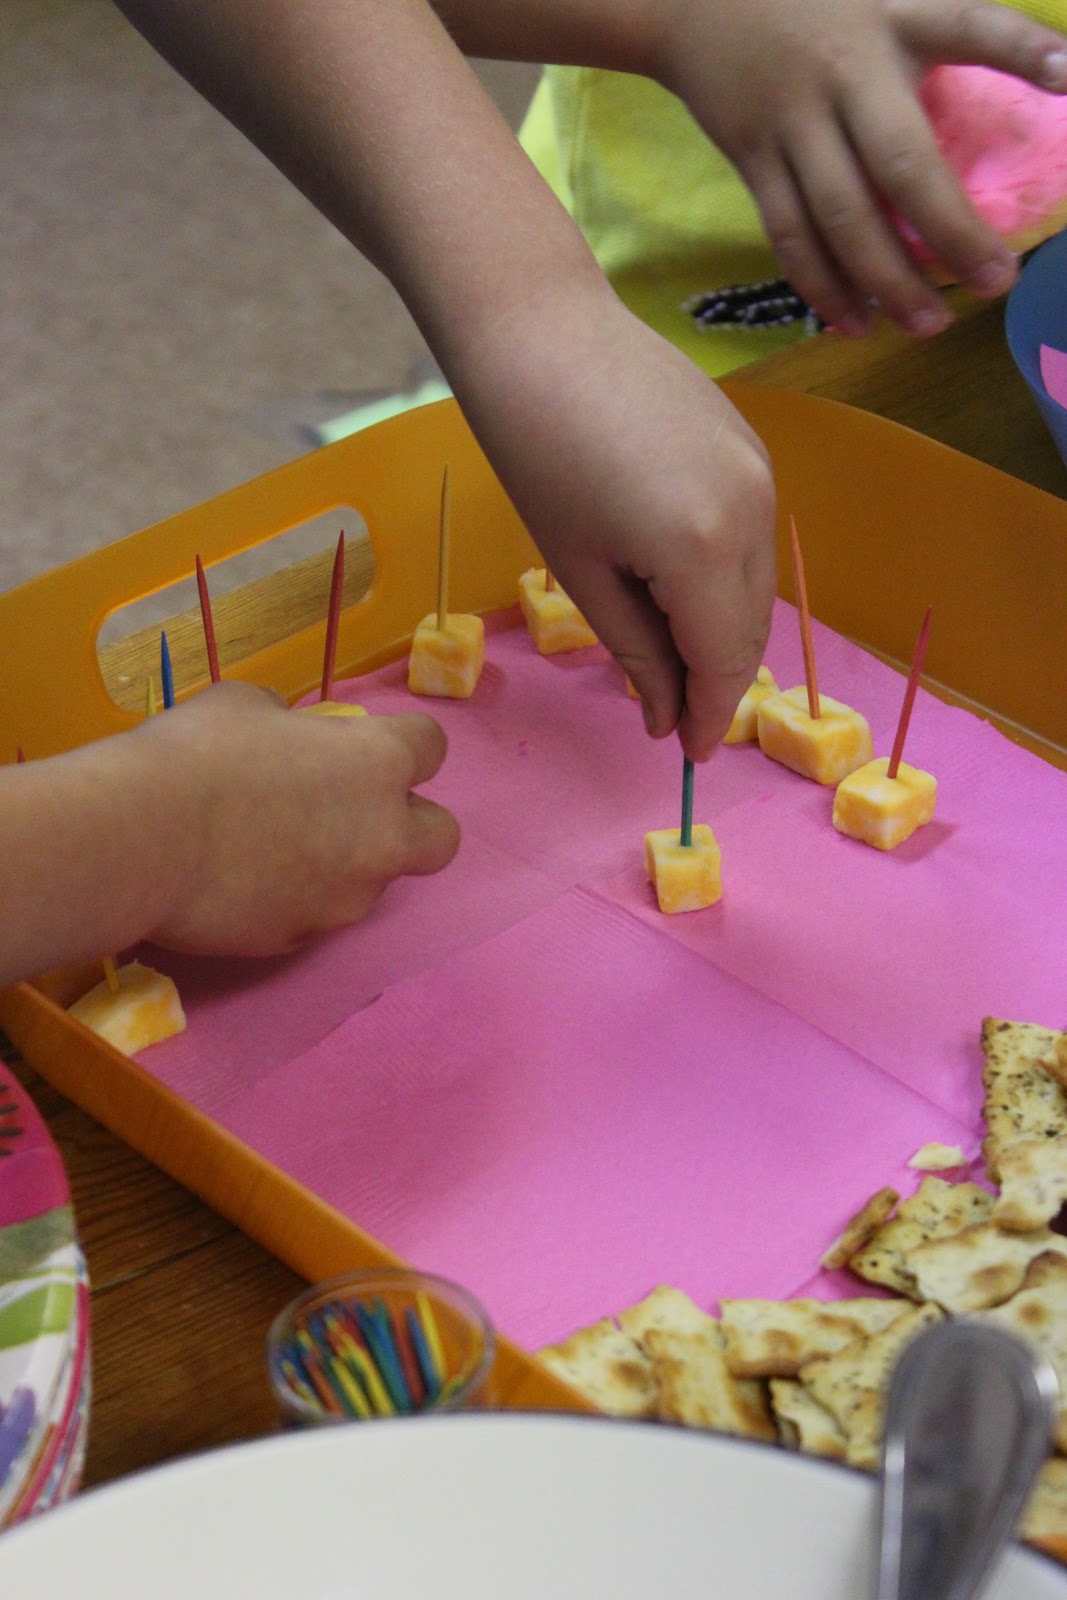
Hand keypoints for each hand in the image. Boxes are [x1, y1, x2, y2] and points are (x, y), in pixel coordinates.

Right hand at [137, 682, 458, 954]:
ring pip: (374, 883)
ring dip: (345, 865)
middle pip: (440, 837)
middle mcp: (381, 835)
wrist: (139, 838)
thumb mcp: (242, 705)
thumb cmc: (194, 752)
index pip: (432, 746)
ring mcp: (347, 897)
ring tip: (275, 850)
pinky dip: (295, 900)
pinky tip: (244, 884)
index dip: (403, 744)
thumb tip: (286, 730)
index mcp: (377, 763)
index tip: (367, 746)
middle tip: (356, 813)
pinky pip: (316, 915)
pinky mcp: (303, 939)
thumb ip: (287, 721)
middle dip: (410, 824)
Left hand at [454, 285, 776, 759]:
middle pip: (750, 630)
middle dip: (718, 682)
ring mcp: (762, 475)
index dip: (709, 716)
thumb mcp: (581, 571)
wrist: (544, 333)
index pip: (723, 663)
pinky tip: (683, 592)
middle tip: (676, 716)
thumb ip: (636, 651)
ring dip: (723, 633)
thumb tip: (665, 716)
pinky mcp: (753, 448)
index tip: (688, 754)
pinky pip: (754, 541)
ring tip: (672, 657)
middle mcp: (753, 514)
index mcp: (703, 552)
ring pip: (758, 588)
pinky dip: (728, 582)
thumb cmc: (537, 454)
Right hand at [654, 0, 1066, 334]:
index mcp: (891, 18)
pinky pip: (789, 234)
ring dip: (886, 280)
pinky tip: (854, 323)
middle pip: (901, 166)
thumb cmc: (810, 3)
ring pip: (842, 218)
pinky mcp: (753, 158)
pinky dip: (822, 285)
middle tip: (993, 282)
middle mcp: (845, 72)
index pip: (968, 25)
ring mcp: (793, 121)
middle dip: (950, 232)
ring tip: (928, 324)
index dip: (1021, 49)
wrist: (693, 1)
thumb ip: (934, 32)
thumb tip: (1033, 78)